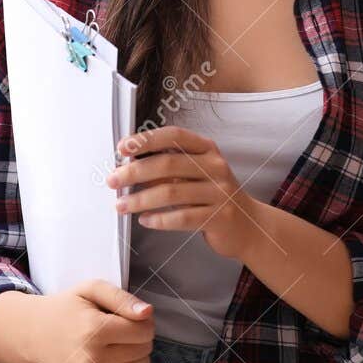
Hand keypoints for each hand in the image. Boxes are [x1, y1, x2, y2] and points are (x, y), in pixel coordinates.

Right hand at [35, 279, 153, 362]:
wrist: (37, 334)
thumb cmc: (68, 309)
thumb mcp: (91, 289)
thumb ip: (121, 298)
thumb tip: (147, 312)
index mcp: (93, 329)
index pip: (144, 331)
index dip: (143, 320)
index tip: (129, 316)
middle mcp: (92, 358)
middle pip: (144, 350)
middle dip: (140, 337)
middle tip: (120, 328)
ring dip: (135, 354)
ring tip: (115, 343)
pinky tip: (110, 359)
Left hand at [106, 125, 265, 262]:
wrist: (250, 227)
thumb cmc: (213, 196)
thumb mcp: (197, 174)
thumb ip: (170, 166)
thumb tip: (129, 163)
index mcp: (207, 150)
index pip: (174, 136)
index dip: (146, 139)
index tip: (122, 147)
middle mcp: (215, 167)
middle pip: (168, 164)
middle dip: (134, 172)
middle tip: (112, 180)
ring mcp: (220, 193)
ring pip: (171, 193)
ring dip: (140, 199)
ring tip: (121, 206)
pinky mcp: (219, 218)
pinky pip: (182, 218)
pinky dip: (159, 219)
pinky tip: (145, 220)